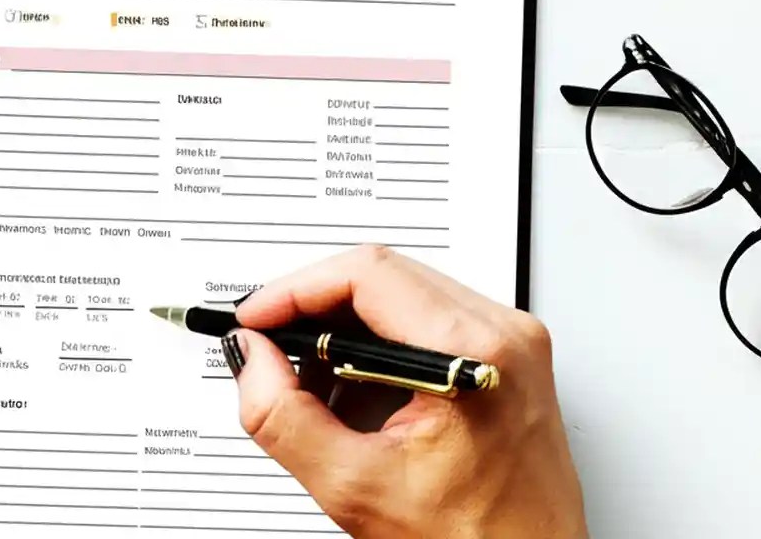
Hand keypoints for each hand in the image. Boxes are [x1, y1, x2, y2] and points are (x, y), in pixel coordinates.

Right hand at [224, 245, 587, 538]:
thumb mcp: (354, 485)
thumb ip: (283, 416)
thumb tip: (250, 358)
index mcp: (474, 351)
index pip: (366, 275)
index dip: (296, 290)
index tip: (255, 319)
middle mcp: (503, 333)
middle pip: (383, 276)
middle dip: (314, 310)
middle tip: (268, 347)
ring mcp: (511, 341)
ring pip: (402, 293)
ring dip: (344, 330)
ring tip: (314, 388)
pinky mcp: (507, 356)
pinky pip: (426, 320)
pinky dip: (377, 346)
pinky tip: (356, 395)